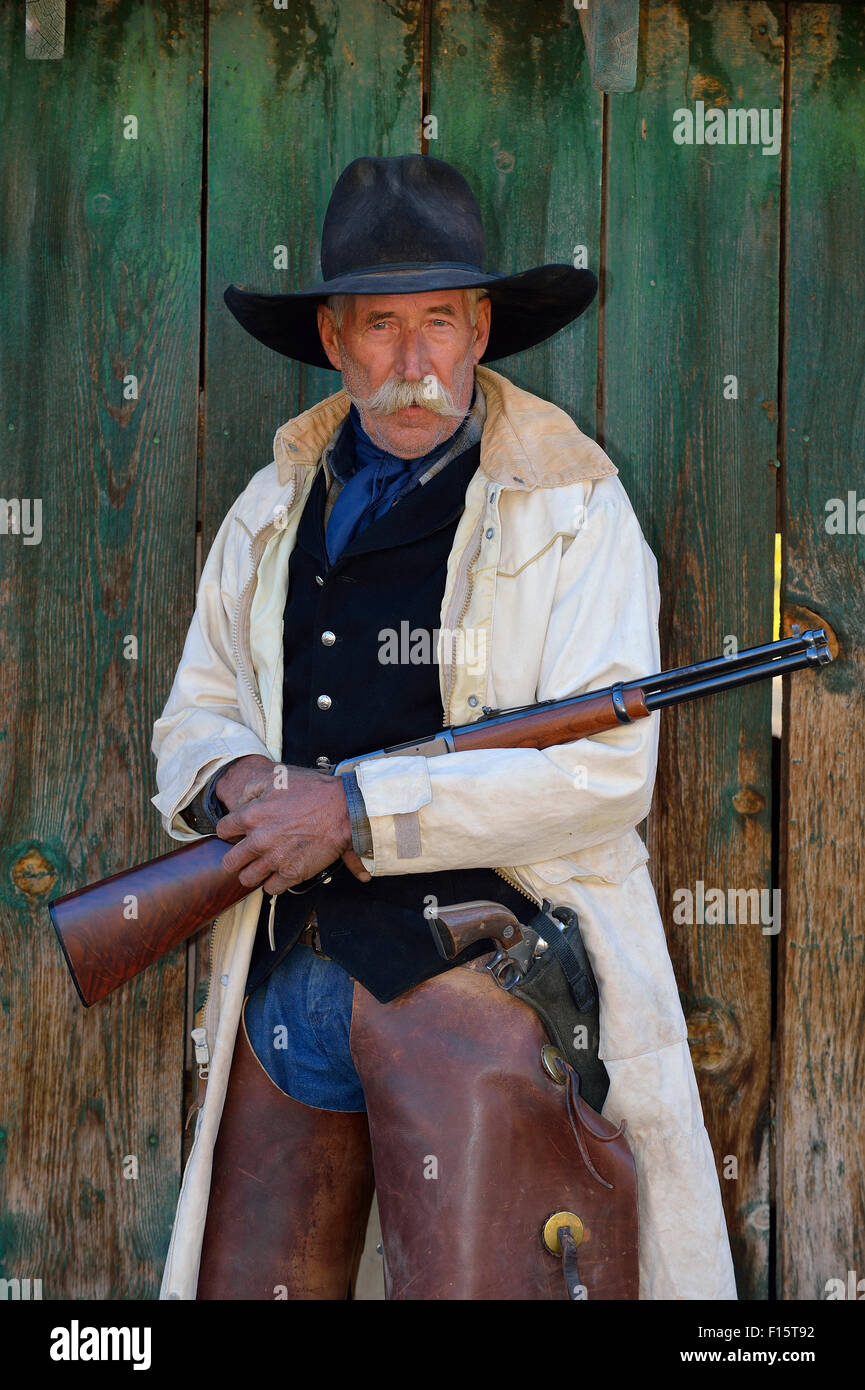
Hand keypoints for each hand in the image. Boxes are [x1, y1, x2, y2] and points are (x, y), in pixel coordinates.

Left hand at [214, 760, 371, 892]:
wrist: (345, 808)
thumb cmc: (314, 790)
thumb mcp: (277, 777)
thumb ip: (251, 789)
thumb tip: (241, 803)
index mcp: (251, 816)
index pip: (222, 831)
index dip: (230, 832)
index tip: (238, 834)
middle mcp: (259, 840)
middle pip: (229, 862)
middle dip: (236, 858)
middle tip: (247, 855)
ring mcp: (275, 860)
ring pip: (247, 879)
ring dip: (253, 873)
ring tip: (263, 866)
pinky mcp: (292, 874)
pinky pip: (271, 888)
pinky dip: (274, 882)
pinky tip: (280, 871)